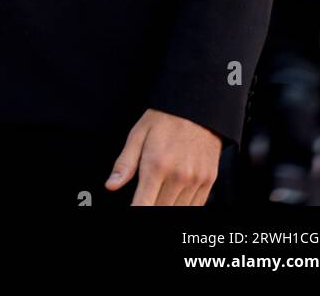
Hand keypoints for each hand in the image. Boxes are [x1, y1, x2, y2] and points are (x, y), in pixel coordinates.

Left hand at [106, 108, 222, 205]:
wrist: (197, 107)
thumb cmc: (165, 119)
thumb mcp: (138, 134)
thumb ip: (125, 163)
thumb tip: (111, 185)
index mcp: (156, 165)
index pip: (143, 205)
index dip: (135, 212)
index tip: (132, 210)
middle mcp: (178, 176)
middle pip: (160, 211)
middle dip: (150, 207)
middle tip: (145, 198)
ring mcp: (195, 180)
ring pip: (178, 211)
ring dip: (166, 207)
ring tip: (159, 195)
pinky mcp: (208, 181)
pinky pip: (195, 207)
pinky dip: (183, 207)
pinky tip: (174, 197)